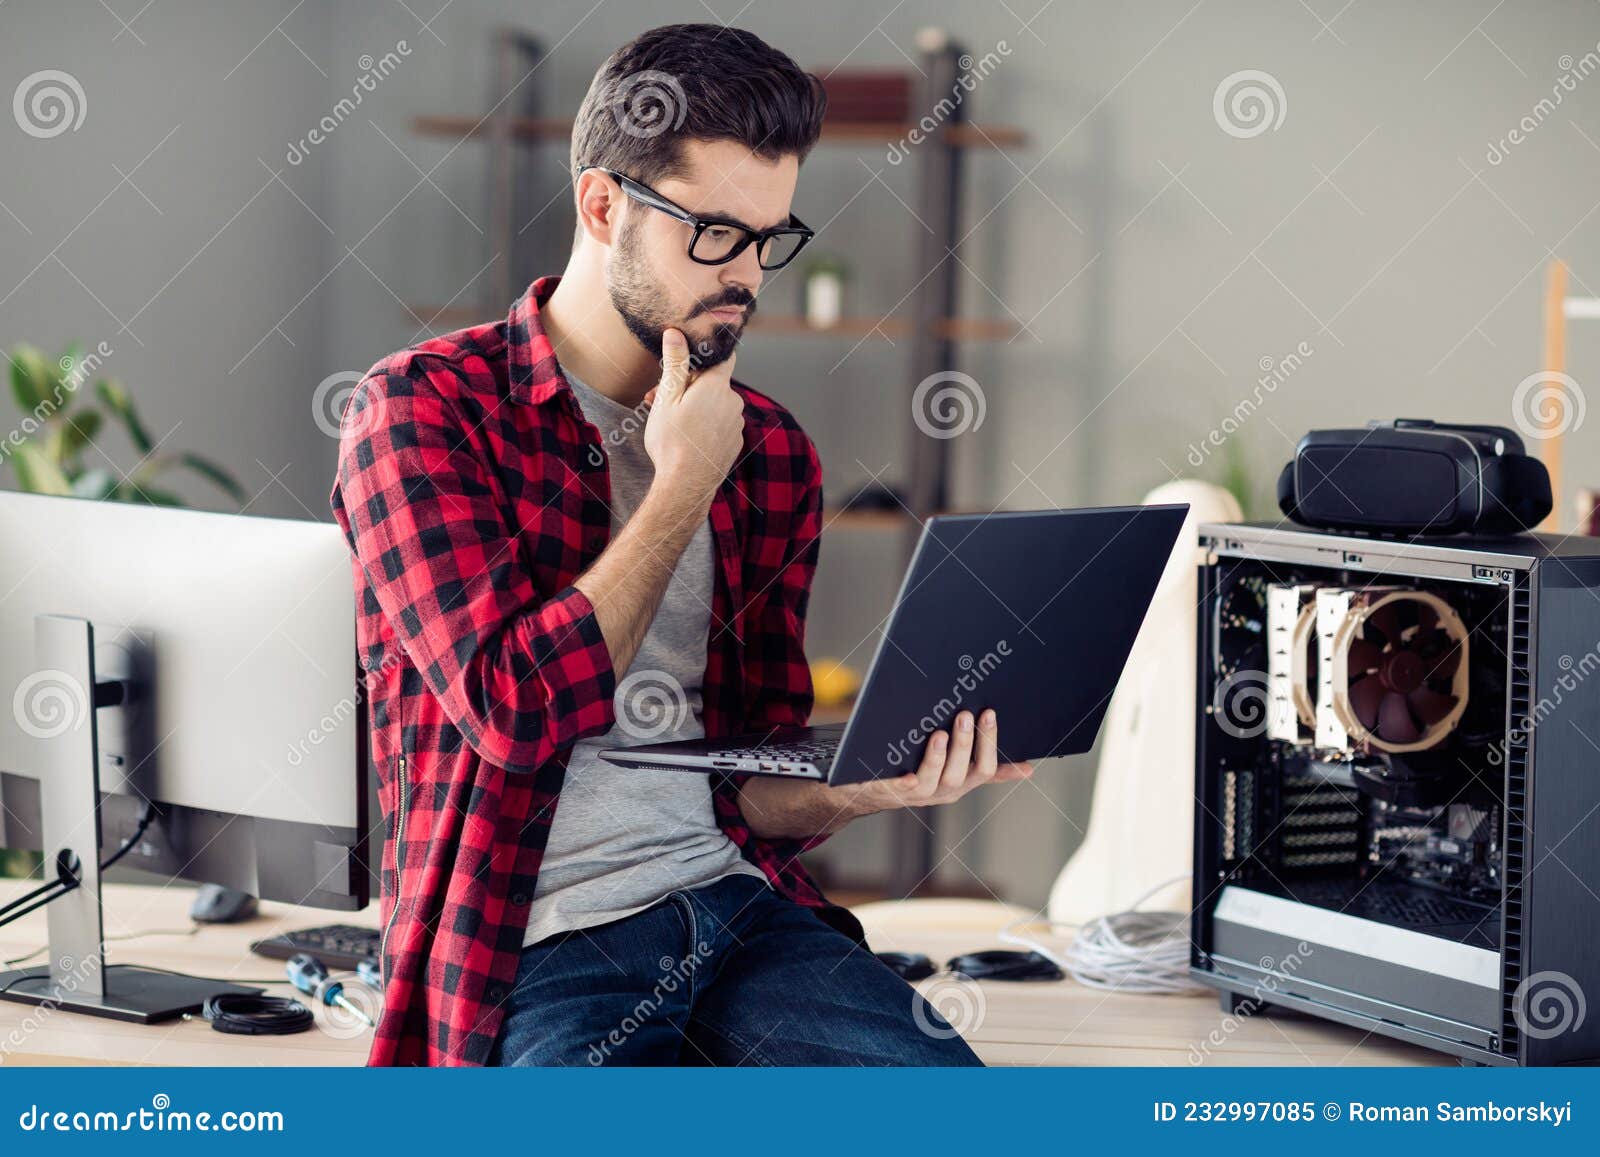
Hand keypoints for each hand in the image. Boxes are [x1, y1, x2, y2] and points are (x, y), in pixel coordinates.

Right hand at [643, 328, 742, 497]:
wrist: (686, 485)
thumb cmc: (673, 440)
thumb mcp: (668, 398)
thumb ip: (675, 364)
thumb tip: (675, 333)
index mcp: (718, 386)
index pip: (724, 357)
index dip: (706, 356)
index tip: (689, 360)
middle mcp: (734, 402)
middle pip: (713, 384)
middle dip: (688, 386)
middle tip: (657, 397)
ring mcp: (736, 424)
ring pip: (715, 406)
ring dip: (695, 407)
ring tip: (668, 421)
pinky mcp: (734, 442)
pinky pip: (720, 425)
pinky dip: (705, 425)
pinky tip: (685, 438)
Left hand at [838, 708, 1033, 813]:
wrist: (872, 791)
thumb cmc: (920, 774)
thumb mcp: (957, 769)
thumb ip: (987, 767)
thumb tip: (1027, 768)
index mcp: (962, 782)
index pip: (984, 768)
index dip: (989, 742)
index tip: (990, 713)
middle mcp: (943, 791)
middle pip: (961, 772)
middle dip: (964, 743)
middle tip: (965, 715)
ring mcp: (917, 793)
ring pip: (933, 779)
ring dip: (938, 758)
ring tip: (938, 734)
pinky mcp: (891, 792)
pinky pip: (899, 789)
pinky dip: (905, 783)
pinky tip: (908, 773)